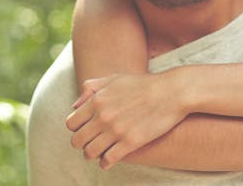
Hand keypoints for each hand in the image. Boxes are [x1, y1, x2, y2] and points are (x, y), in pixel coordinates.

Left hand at [65, 70, 186, 168]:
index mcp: (97, 100)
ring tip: (99, 153)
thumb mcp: (114, 79)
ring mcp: (116, 130)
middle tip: (90, 143)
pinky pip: (108, 160)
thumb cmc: (142, 84)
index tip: (84, 130)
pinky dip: (106, 162)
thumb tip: (75, 106)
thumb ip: (91, 88)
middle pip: (77, 140)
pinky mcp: (131, 142)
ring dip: (92, 154)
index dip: (76, 129)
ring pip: (90, 153)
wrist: (171, 92)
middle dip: (81, 144)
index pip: (71, 123)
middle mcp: (103, 116)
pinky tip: (109, 160)